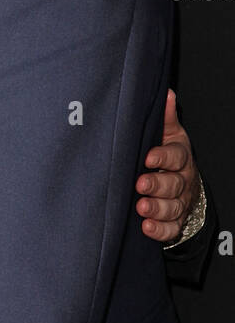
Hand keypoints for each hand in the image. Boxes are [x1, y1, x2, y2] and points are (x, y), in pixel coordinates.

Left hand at [136, 90, 198, 243]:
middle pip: (174, 183)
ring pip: (173, 207)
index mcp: (179, 156)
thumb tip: (166, 93)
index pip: (176, 155)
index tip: (148, 157)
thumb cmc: (167, 155)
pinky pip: (171, 229)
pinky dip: (160, 230)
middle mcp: (182, 180)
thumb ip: (165, 118)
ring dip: (158, 208)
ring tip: (141, 207)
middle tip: (141, 184)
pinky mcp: (174, 221)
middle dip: (158, 184)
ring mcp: (179, 202)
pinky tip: (147, 227)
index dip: (163, 157)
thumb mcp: (166, 135)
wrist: (178, 183)